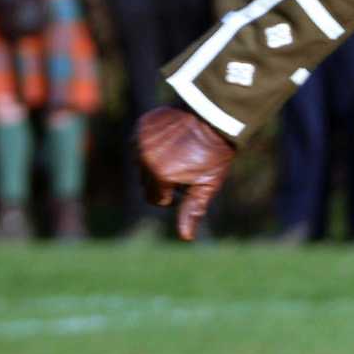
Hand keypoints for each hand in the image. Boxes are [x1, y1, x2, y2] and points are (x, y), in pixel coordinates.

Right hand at [137, 106, 236, 240]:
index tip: (189, 184)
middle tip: (187, 165)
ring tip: (179, 152)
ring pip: (140, 163)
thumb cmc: (214, 153)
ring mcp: (139, 140)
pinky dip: (150, 146)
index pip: (154, 199)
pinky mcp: (140, 127)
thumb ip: (193, 209)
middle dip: (163, 180)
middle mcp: (144, 158)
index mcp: (160, 175)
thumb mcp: (208, 184)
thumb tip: (185, 237)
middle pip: (146, 182)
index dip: (173, 196)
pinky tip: (171, 139)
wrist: (214, 116)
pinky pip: (138, 145)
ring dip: (154, 163)